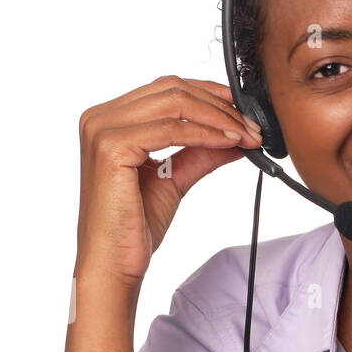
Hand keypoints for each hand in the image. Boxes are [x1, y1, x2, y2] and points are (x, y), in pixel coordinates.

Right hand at [75, 75, 262, 286]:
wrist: (113, 262)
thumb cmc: (133, 226)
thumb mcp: (174, 178)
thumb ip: (200, 152)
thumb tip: (236, 136)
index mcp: (109, 119)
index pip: (165, 89)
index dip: (209, 94)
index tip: (242, 111)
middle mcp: (100, 117)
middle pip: (171, 89)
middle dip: (219, 106)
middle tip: (252, 127)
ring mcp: (102, 129)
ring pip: (174, 103)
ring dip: (218, 118)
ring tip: (247, 136)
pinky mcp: (111, 147)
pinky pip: (171, 129)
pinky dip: (205, 133)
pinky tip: (229, 143)